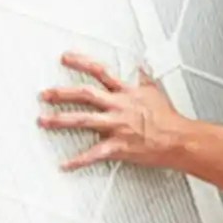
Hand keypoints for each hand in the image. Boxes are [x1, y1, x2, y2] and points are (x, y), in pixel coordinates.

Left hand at [38, 52, 188, 170]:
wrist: (178, 139)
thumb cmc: (168, 118)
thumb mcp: (154, 91)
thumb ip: (143, 79)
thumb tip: (140, 68)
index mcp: (125, 92)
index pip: (99, 71)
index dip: (81, 62)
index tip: (65, 58)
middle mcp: (117, 107)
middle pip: (85, 95)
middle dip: (62, 93)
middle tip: (44, 94)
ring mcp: (116, 126)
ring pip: (83, 120)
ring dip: (60, 120)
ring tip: (43, 121)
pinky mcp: (117, 146)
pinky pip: (94, 154)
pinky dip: (78, 161)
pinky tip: (65, 164)